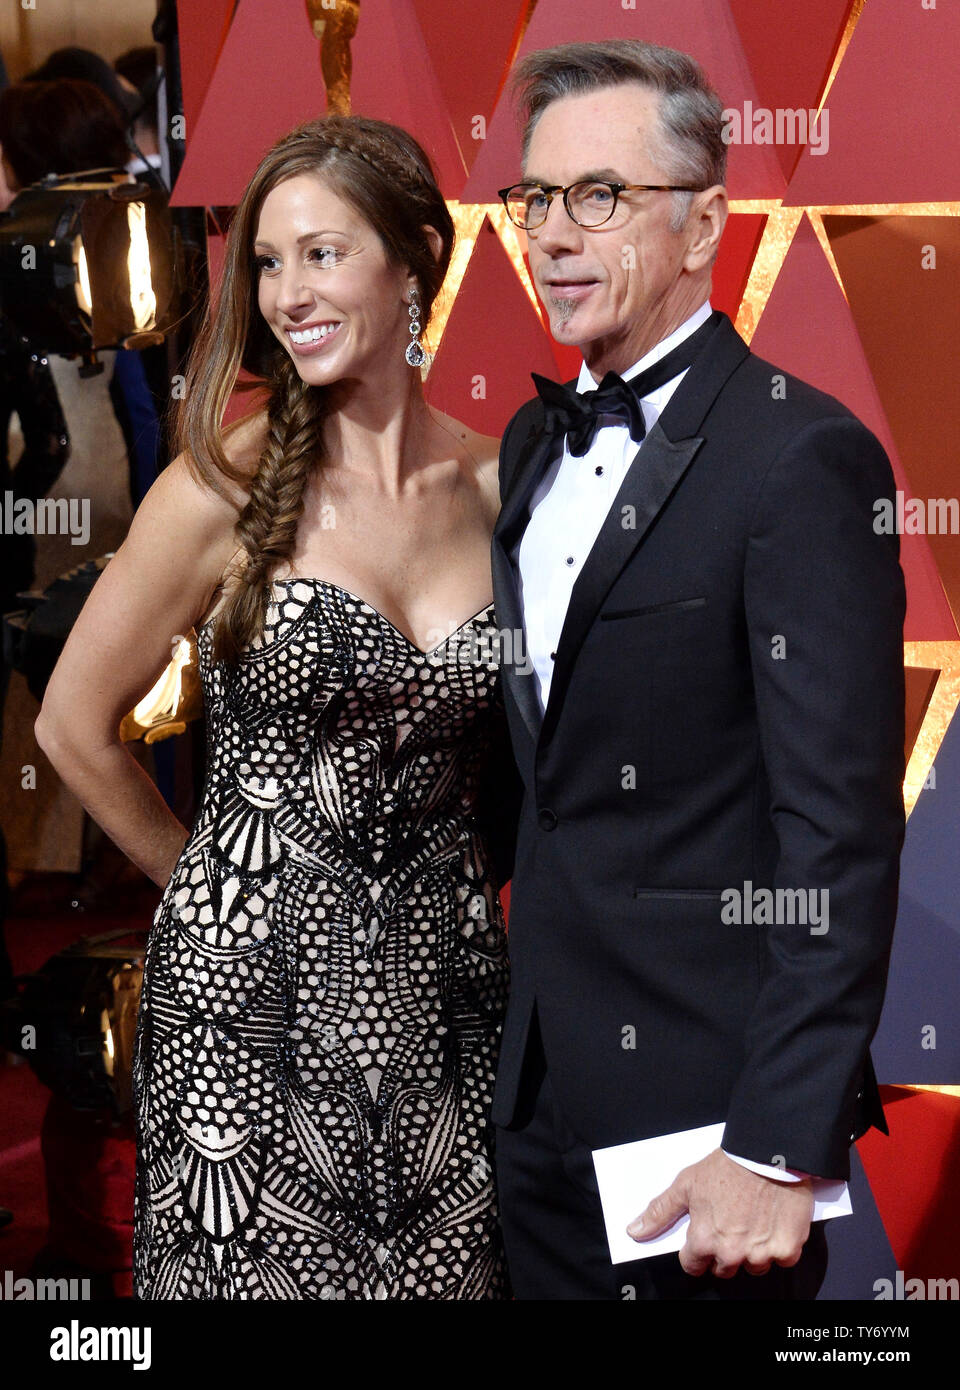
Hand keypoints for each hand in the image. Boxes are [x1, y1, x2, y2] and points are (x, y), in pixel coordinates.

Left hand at [626, 1147, 814, 1276]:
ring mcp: (762, 1254)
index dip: (696, 1251)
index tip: (703, 1237)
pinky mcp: (788, 1249)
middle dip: (724, 1251)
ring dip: (753, 1251)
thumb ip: (660, 1212)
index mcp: (705, 1240)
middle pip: (724, 1269)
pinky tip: (773, 1222)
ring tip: (754, 1220)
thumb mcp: (686, 1184)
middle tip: (731, 1223)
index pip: (693, 1265)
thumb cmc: (727, 1166)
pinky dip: (779, 1245)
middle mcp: (733, 1253)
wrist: (768, 1152)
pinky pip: (782, 1259)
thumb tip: (635, 1231)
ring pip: (753, 1267)